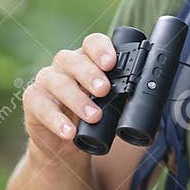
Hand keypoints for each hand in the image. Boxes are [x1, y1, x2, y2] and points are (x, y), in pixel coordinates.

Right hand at [21, 32, 115, 162]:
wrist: (66, 146)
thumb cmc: (94, 119)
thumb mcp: (113, 106)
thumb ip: (128, 97)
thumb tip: (157, 100)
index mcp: (88, 60)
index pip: (93, 43)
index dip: (101, 49)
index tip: (112, 63)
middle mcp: (65, 65)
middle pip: (74, 60)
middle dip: (90, 74)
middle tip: (105, 90)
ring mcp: (46, 81)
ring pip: (58, 82)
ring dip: (77, 99)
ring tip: (94, 116)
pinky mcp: (33, 101)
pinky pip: (41, 106)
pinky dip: (56, 120)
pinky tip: (69, 132)